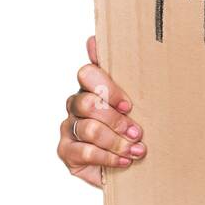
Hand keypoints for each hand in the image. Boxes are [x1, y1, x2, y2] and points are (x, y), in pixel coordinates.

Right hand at [57, 35, 145, 187]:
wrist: (134, 164)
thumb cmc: (133, 127)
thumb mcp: (136, 101)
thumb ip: (121, 72)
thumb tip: (93, 39)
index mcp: (92, 87)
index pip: (87, 74)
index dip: (107, 88)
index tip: (128, 105)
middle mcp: (76, 104)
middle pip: (86, 103)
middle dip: (115, 120)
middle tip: (137, 132)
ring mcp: (69, 128)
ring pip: (88, 128)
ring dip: (116, 141)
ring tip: (136, 149)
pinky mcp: (66, 151)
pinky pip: (83, 151)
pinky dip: (107, 157)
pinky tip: (124, 161)